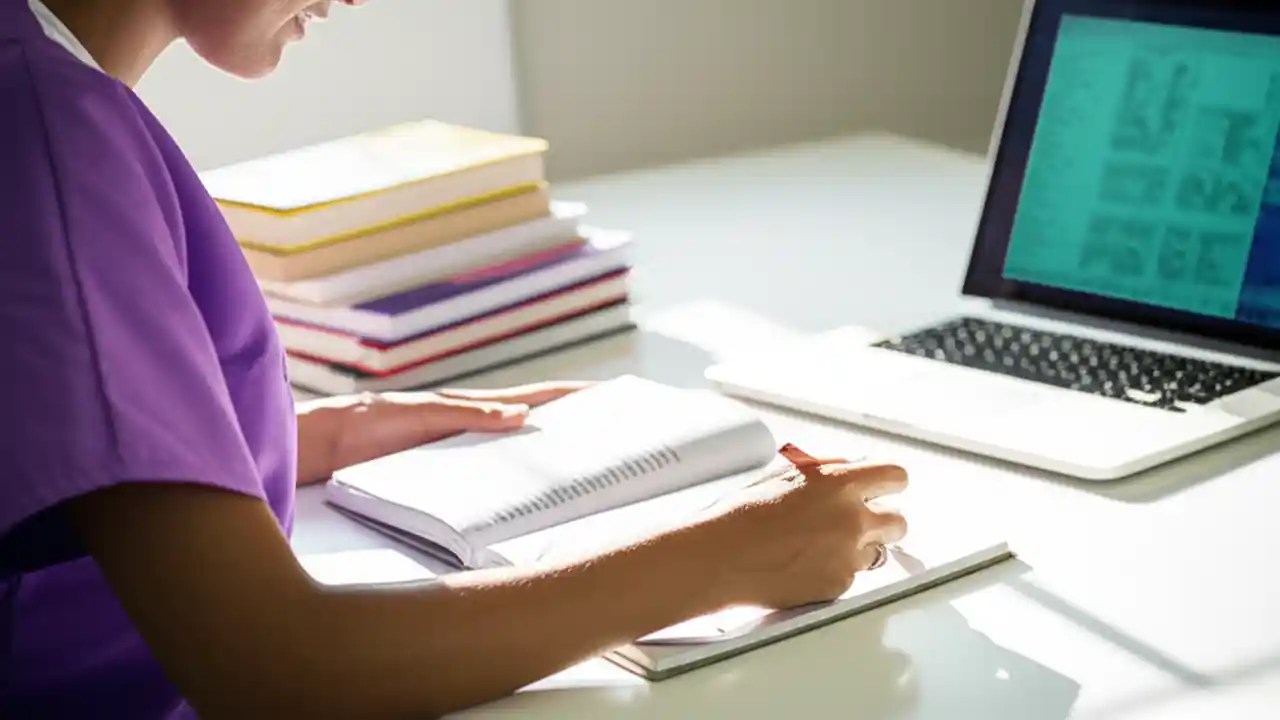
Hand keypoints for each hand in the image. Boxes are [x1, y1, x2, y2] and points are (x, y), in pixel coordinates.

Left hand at [295, 381, 588, 484]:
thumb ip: (466, 415)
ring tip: (578, 460)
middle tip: (607, 429)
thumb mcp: (419, 416)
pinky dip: (514, 471)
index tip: (602, 394)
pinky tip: (523, 488)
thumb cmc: (368, 425)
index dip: (566, 395)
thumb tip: (521, 415)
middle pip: (529, 421)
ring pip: (511, 447)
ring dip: (543, 449)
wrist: (325, 446)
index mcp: (469, 407)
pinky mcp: (440, 469)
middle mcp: (468, 426)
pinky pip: (488, 469)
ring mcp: (456, 447)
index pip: (529, 398)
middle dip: (567, 421)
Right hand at [705, 455, 907, 609]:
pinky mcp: (839, 585)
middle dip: (883, 522)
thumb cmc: (743, 514)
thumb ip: (827, 473)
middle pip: (898, 521)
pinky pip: (851, 578)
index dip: (891, 485)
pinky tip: (805, 566)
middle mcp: (852, 518)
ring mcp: (848, 554)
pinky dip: (835, 573)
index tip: (887, 490)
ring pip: (876, 552)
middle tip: (861, 524)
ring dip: (858, 549)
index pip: (895, 477)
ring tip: (820, 548)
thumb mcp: (787, 475)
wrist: (722, 556)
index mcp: (839, 483)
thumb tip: (849, 469)